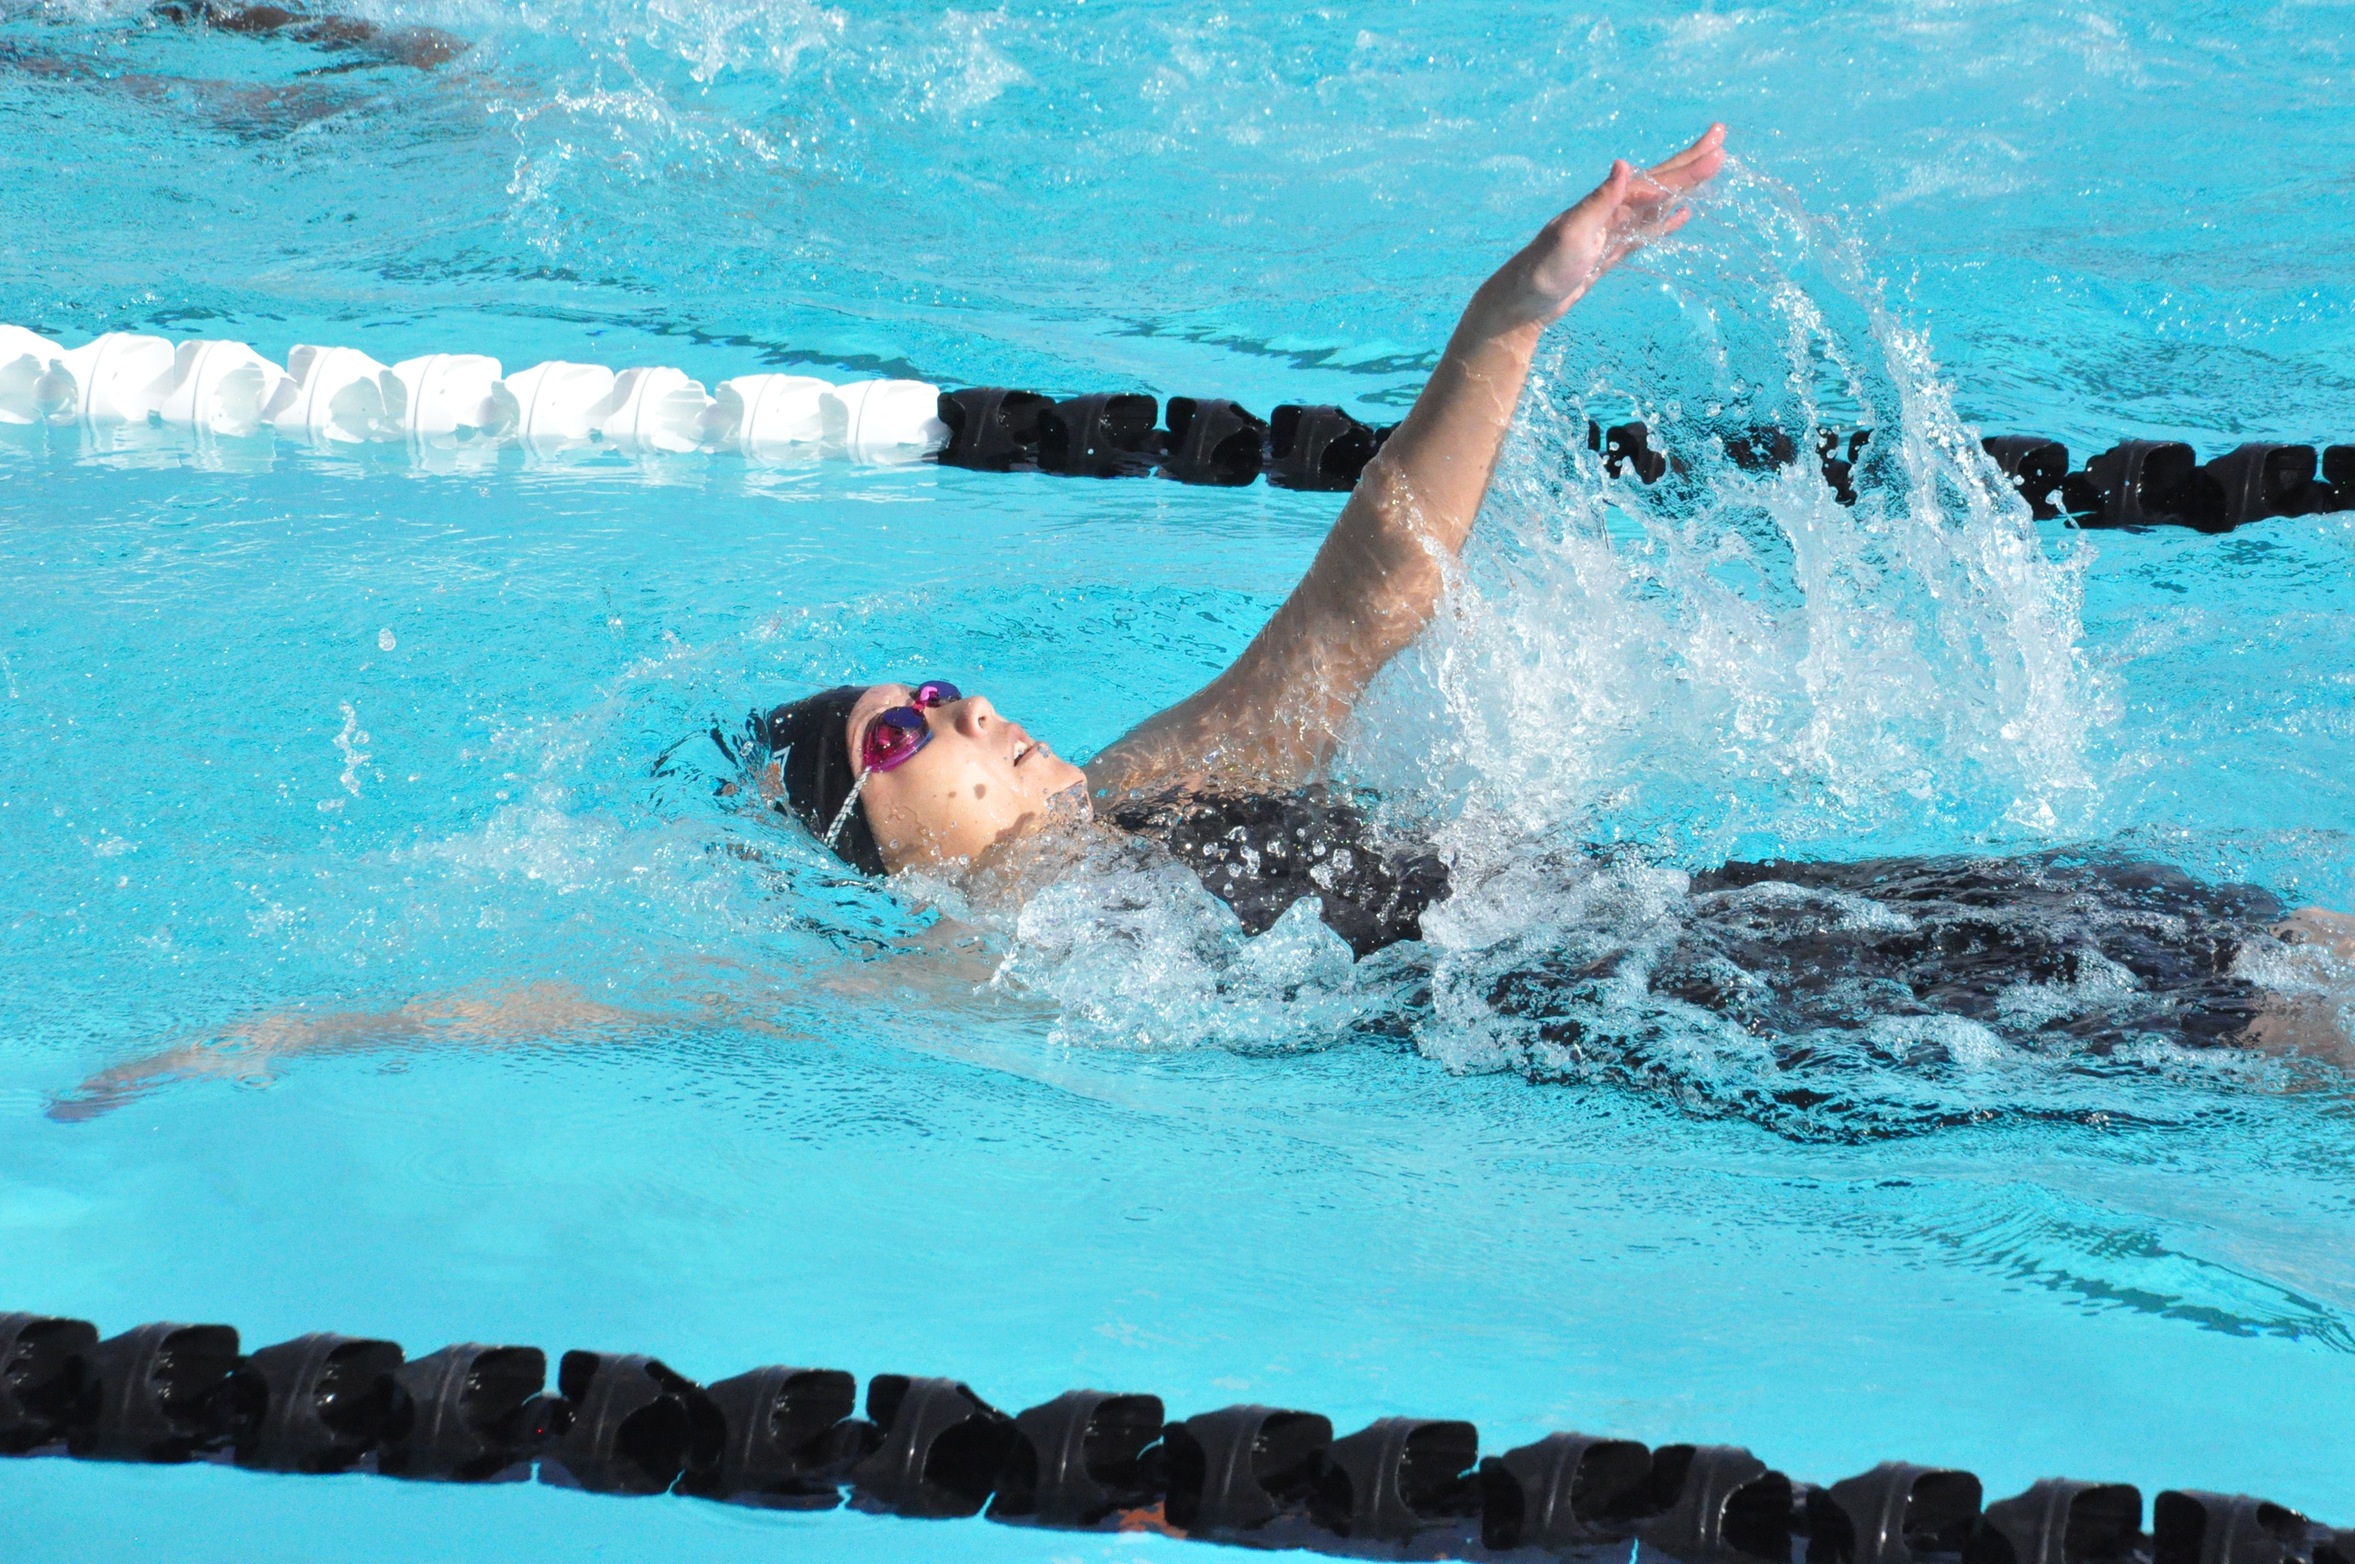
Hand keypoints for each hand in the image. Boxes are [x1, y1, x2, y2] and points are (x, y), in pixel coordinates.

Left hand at [1473, 124, 1726, 331]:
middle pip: (1660, 183)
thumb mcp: (1572, 232)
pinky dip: (1666, 221)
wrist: (1523, 304)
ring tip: (1710, 168)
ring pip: (1657, 204)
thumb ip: (1600, 201)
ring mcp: (1611, 232)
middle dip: (1691, 163)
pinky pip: (1646, 231)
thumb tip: (1624, 165)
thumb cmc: (1542, 269)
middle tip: (1721, 140)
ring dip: (1684, 187)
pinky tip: (1683, 214)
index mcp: (1606, 203)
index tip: (1717, 146)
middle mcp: (1610, 211)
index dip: (1687, 163)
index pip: (1656, 178)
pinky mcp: (1609, 253)